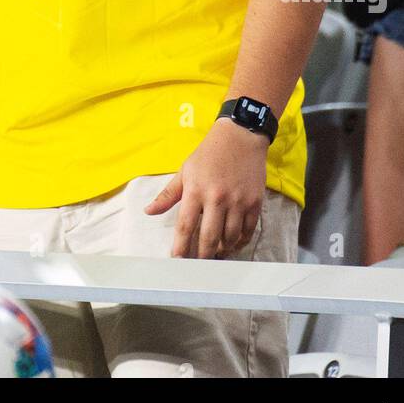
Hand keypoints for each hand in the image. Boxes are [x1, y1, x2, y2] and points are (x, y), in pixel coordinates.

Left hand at [145, 121, 266, 258]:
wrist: (240, 136)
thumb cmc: (209, 154)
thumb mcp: (185, 170)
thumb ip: (168, 194)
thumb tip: (148, 211)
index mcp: (196, 190)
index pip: (186, 226)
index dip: (181, 247)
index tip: (177, 261)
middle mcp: (217, 198)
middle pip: (208, 237)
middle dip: (202, 256)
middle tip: (198, 266)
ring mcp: (238, 201)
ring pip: (230, 237)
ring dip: (222, 250)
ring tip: (215, 254)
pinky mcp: (255, 202)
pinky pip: (248, 230)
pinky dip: (240, 242)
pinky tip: (233, 244)